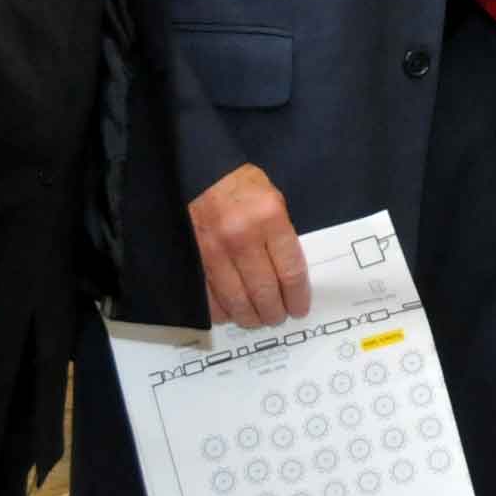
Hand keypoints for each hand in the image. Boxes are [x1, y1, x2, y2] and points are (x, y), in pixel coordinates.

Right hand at [191, 163, 308, 326]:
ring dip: (250, 317)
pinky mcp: (195, 260)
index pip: (290, 271)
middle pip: (264, 291)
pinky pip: (210, 297)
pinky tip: (232, 313)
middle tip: (279, 317)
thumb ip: (282, 236)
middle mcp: (243, 238)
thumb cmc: (243, 186)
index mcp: (270, 219)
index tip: (300, 308)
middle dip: (275, 312)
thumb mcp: (275, 200)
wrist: (201, 175)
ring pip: (237, 300)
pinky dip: (223, 311)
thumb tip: (289, 275)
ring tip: (258, 319)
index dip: (298, 296)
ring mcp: (215, 252)